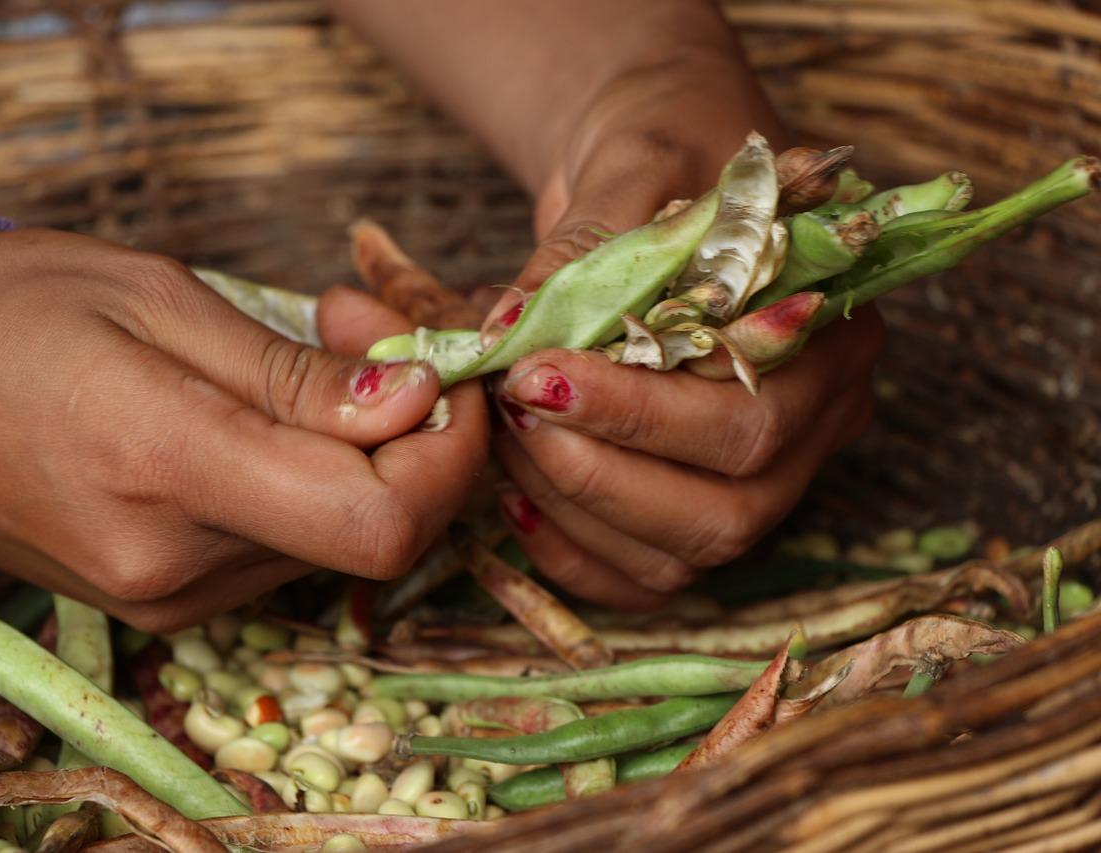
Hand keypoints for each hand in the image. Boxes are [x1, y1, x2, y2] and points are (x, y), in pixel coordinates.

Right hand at [0, 229, 486, 629]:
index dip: (450, 456)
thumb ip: (297, 374)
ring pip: (335, 544)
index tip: (447, 375)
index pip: (381, 522)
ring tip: (312, 354)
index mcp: (169, 467)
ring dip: (361, 457)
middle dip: (416, 437)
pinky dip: (310, 484)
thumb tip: (416, 403)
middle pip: (374, 537)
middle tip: (372, 331)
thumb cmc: (7, 311)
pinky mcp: (159, 601)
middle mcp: (172, 563)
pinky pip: (282, 550)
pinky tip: (273, 415)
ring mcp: (164, 597)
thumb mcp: (161, 300)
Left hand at [481, 62, 883, 609]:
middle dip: (600, 470)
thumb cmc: (666, 149)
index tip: (536, 371)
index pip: (749, 414)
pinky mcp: (705, 498)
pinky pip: (650, 573)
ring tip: (503, 439)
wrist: (657, 166)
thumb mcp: (635, 164)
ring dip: (578, 512)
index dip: (638, 414)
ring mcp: (770, 473)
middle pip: (730, 507)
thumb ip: (586, 248)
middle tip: (512, 411)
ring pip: (690, 552)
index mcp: (830, 332)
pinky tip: (514, 497)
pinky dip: (576, 551)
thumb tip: (508, 332)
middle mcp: (818, 418)